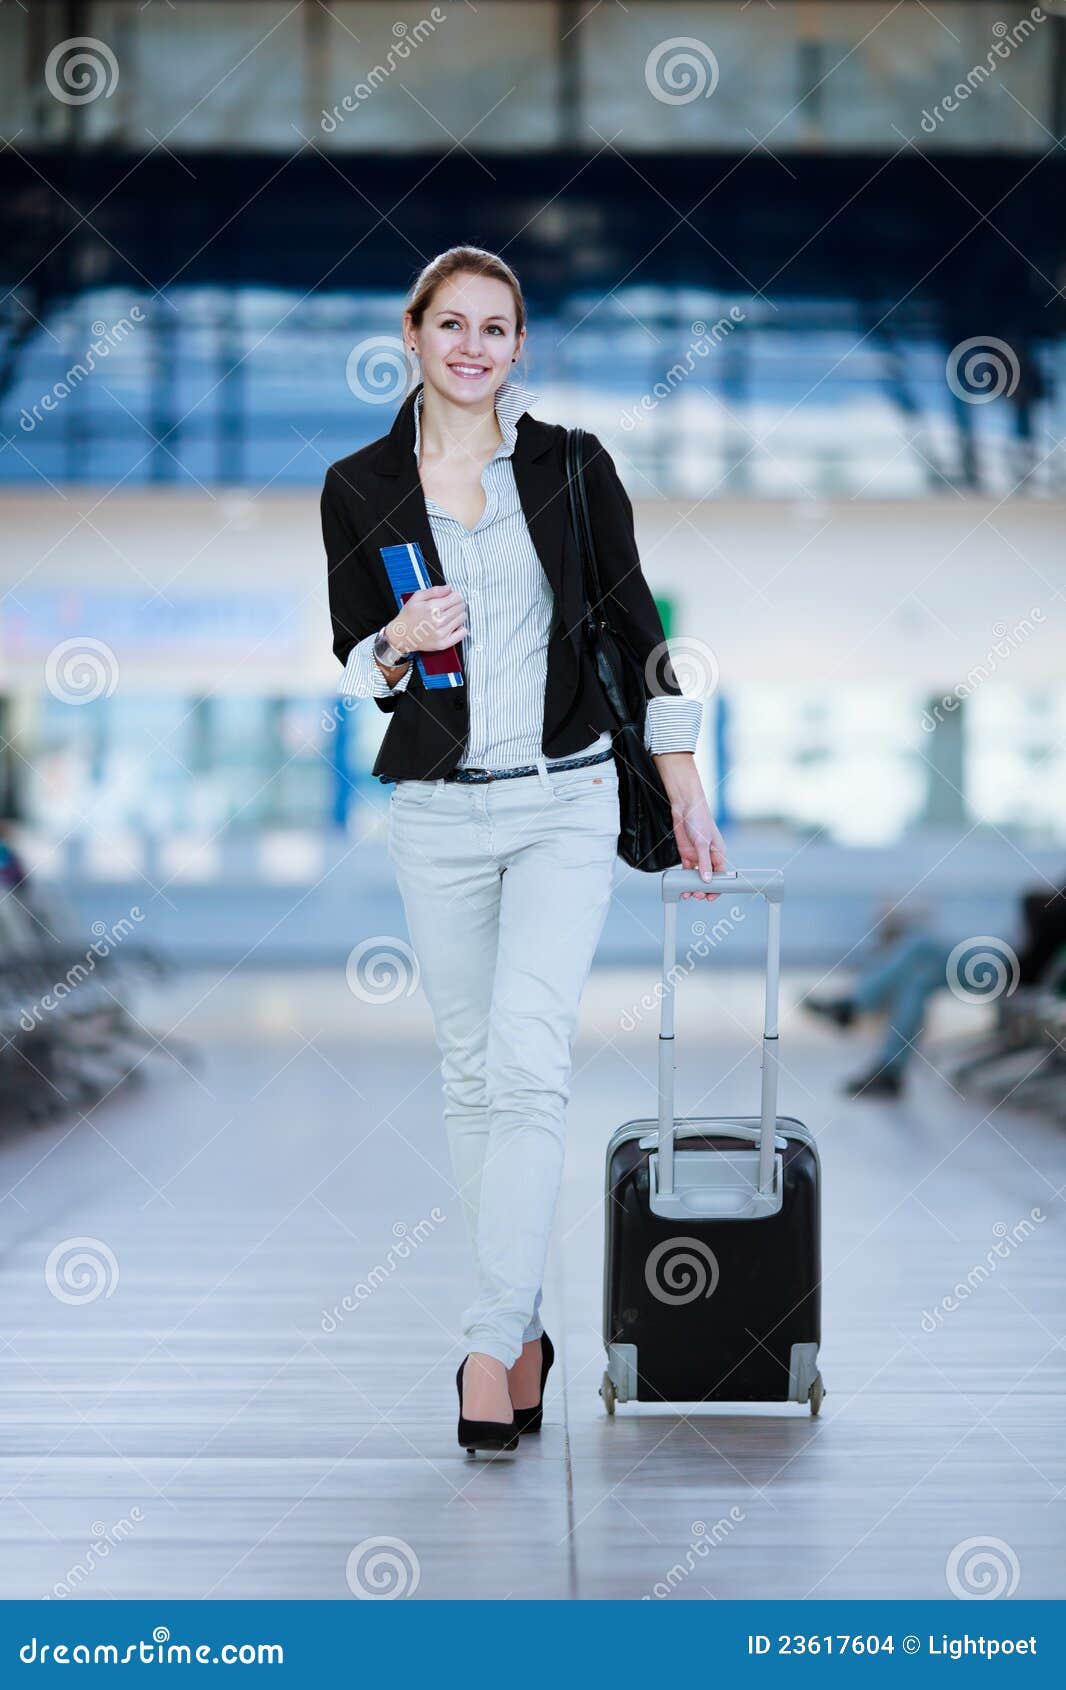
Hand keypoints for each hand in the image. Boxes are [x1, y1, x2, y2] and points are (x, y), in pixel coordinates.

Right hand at [388, 584, 467, 653]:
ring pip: (462, 618)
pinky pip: (462, 633)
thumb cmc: (408, 617)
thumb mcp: (417, 597)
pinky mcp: (443, 643)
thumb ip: (434, 591)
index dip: (456, 595)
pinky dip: (460, 628)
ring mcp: (441, 633)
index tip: (453, 596)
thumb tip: (449, 588)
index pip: (456, 598)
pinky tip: (453, 625)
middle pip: (461, 607)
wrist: (401, 635)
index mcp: (432, 608)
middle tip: (451, 605)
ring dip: (459, 615)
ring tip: (449, 615)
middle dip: (458, 604)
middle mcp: (438, 621)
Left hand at [653, 754, 728, 899]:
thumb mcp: (703, 843)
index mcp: (719, 853)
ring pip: (697, 876)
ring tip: (687, 893)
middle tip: (696, 895)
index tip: (711, 897)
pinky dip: (683, 878)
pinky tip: (680, 885)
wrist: (685, 806)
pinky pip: (686, 870)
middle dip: (703, 889)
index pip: (721, 875)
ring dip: (692, 886)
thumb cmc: (700, 819)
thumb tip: (707, 880)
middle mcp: (709, 856)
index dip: (717, 888)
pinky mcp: (686, 854)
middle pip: (709, 878)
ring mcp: (697, 855)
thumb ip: (705, 862)